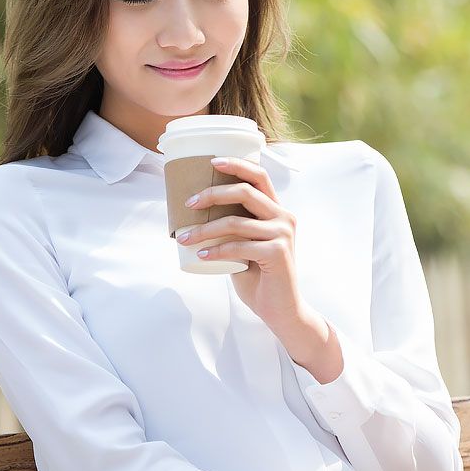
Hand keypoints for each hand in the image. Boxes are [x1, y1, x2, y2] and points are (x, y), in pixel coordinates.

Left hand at [178, 156, 305, 330]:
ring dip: (205, 229)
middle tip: (189, 203)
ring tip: (185, 238)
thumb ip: (232, 228)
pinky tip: (201, 256)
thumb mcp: (244, 245)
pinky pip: (239, 246)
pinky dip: (216, 251)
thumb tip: (196, 214)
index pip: (259, 176)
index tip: (211, 162)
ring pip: (236, 222)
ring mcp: (283, 234)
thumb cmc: (258, 277)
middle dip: (213, 194)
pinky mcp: (277, 253)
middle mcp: (284, 217)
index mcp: (277, 211)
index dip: (236, 164)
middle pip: (245, 191)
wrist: (281, 309)